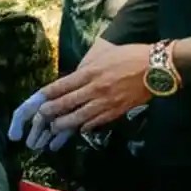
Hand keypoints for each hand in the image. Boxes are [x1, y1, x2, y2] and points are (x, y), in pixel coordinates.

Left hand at [8, 42, 151, 149]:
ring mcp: (104, 102)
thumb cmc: (130, 56)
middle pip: (63, 105)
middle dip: (47, 117)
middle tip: (37, 125)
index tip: (32, 107)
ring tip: (51, 136)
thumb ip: (86, 67)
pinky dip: (84, 127)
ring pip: (77, 118)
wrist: (157, 67)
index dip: (42, 98)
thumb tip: (72, 77)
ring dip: (62, 128)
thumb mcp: (103, 54)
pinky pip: (95, 123)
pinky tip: (77, 132)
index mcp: (88, 72)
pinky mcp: (116, 112)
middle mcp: (93, 88)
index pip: (58, 87)